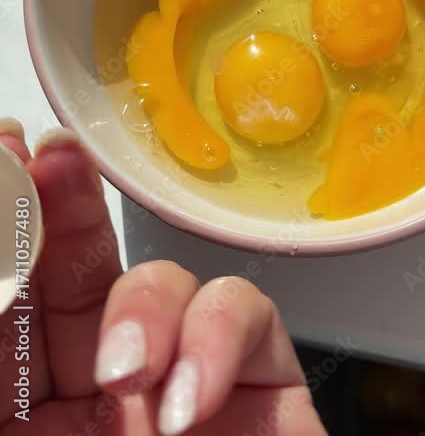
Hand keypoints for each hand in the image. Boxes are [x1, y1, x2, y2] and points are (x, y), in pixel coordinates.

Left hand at [0, 121, 325, 435]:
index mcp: (33, 414)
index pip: (18, 296)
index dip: (13, 224)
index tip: (4, 153)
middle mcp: (107, 390)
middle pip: (84, 266)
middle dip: (67, 203)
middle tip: (52, 156)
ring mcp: (183, 375)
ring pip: (164, 275)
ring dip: (145, 305)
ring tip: (125, 376)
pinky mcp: (260, 379)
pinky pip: (245, 309)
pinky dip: (217, 336)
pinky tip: (191, 405)